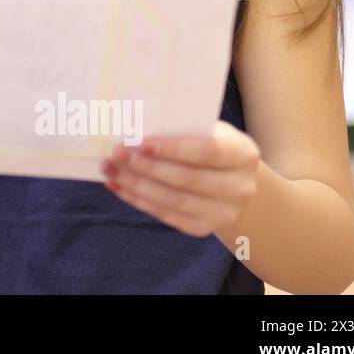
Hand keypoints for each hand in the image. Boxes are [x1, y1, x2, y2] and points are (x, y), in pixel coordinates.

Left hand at [102, 120, 260, 237]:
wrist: (230, 181)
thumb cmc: (208, 144)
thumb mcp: (206, 130)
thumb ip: (181, 127)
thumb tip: (134, 124)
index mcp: (244, 154)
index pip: (207, 151)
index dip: (172, 148)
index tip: (139, 142)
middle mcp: (241, 187)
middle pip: (187, 179)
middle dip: (147, 167)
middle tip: (116, 153)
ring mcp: (224, 213)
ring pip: (173, 200)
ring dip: (136, 184)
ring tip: (110, 168)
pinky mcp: (204, 228)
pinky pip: (166, 215)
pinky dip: (138, 200)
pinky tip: (118, 185)